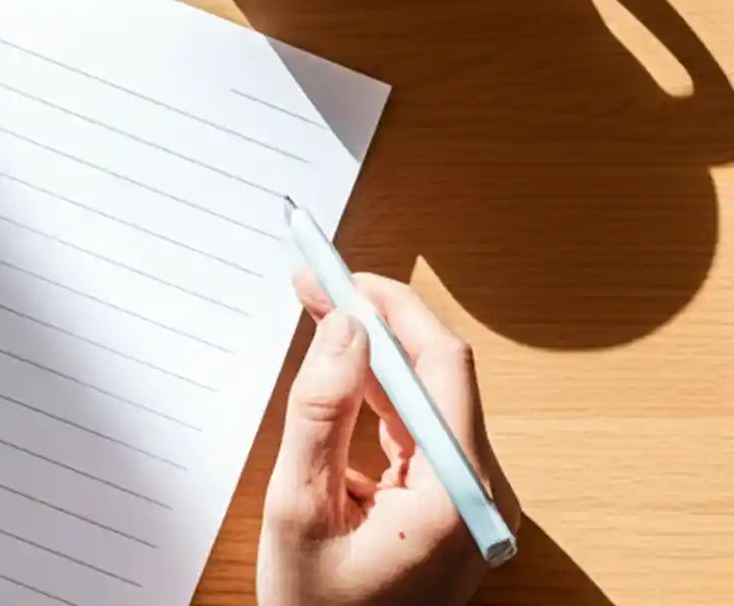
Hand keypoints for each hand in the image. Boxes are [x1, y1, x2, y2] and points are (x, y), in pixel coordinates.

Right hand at [257, 270, 520, 605]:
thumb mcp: (300, 508)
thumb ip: (322, 412)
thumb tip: (344, 328)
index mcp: (457, 495)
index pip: (439, 365)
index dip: (388, 308)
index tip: (339, 275)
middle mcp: (482, 493)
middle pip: (436, 375)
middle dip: (373, 323)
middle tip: (316, 285)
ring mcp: (471, 499)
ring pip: (425, 399)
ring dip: (372, 357)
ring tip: (320, 313)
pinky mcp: (452, 504)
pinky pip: (417, 431)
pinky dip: (376, 398)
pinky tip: (340, 372)